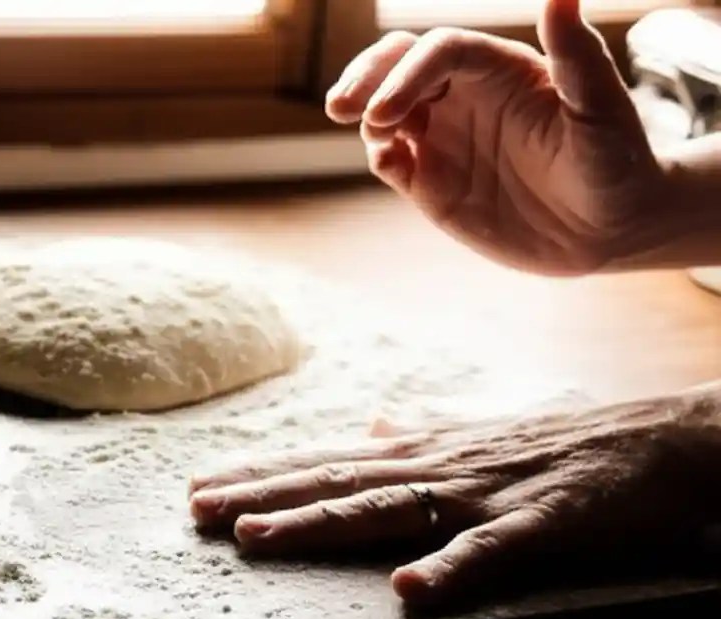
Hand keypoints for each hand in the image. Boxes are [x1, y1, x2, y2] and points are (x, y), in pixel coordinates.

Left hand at [188, 391, 720, 607]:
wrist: (664, 439)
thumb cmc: (572, 439)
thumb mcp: (485, 430)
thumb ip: (428, 425)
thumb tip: (380, 419)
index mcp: (426, 448)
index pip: (326, 461)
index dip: (262, 473)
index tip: (200, 485)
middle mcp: (440, 464)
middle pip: (336, 482)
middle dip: (262, 494)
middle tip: (197, 511)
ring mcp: (486, 492)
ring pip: (388, 508)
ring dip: (319, 524)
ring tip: (256, 537)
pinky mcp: (542, 523)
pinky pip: (490, 551)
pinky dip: (448, 568)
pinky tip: (406, 590)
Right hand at [325, 0, 666, 275]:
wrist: (611, 229)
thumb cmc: (618, 163)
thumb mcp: (602, 111)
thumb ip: (578, 56)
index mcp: (500, 69)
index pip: (438, 52)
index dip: (406, 74)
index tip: (387, 112)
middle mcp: (464, 95)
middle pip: (396, 66)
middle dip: (364, 79)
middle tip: (338, 108)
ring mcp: (443, 137)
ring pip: (383, 108)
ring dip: (364, 115)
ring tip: (372, 136)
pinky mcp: (431, 180)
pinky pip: (390, 158)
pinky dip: (377, 153)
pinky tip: (386, 160)